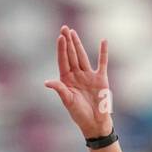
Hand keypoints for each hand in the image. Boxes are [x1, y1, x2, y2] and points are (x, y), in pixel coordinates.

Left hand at [44, 25, 112, 139]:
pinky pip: (102, 63)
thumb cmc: (80, 114)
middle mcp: (77, 76)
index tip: (60, 38)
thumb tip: (47, 82)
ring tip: (72, 32)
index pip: (63, 61)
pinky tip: (103, 41)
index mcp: (67, 81)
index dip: (62, 49)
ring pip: (82, 56)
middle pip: (71, 55)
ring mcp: (89, 76)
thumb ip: (60, 90)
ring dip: (78, 44)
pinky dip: (103, 52)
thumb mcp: (68, 102)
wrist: (95, 123)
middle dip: (68, 42)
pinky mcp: (100, 79)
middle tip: (64, 28)